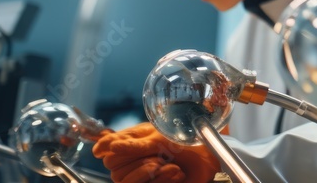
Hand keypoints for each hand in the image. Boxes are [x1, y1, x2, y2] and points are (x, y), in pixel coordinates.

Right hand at [93, 122, 219, 182]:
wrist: (209, 155)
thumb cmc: (186, 141)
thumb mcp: (158, 138)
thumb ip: (132, 143)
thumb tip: (108, 147)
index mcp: (132, 146)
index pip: (107, 153)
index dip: (109, 149)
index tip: (113, 146)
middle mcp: (134, 164)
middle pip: (114, 169)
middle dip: (135, 159)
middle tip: (156, 154)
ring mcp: (143, 178)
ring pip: (125, 180)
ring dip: (147, 170)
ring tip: (165, 163)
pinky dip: (162, 179)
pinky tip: (176, 172)